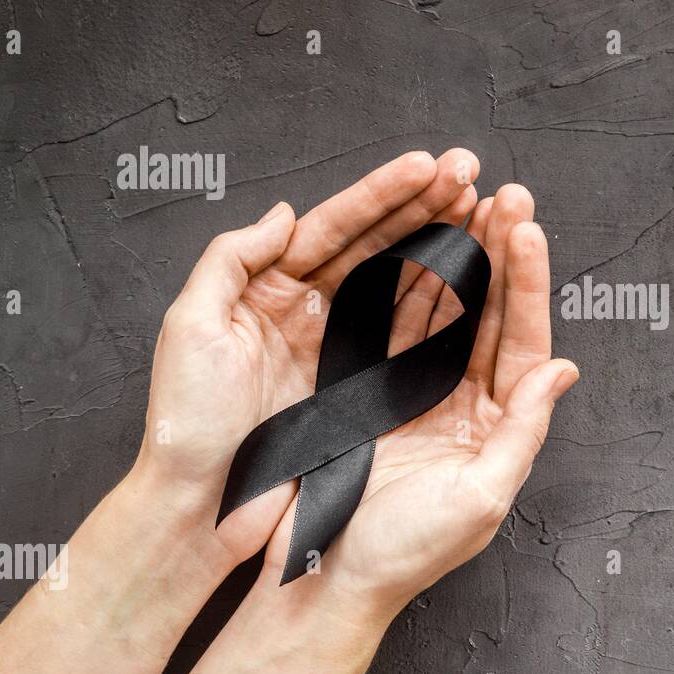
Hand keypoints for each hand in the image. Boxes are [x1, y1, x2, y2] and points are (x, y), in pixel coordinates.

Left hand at [135, 149, 479, 563]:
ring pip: (399, 282)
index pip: (335, 226)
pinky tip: (474, 279)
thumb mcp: (190, 329)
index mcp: (267, 287)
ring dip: (441, 246)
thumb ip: (230, 260)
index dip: (384, 194)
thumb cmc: (189, 422)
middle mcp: (308, 309)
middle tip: (470, 175)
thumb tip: (286, 213)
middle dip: (425, 206)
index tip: (430, 168)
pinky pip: (408, 335)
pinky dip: (442, 304)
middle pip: (377, 244)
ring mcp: (338, 348)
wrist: (203, 506)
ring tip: (484, 214)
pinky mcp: (359, 387)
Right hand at [261, 182, 578, 620]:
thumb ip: (523, 432)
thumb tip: (564, 370)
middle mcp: (464, 401)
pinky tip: (413, 239)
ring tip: (465, 199)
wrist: (327, 579)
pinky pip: (394, 322)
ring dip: (457, 255)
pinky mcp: (371, 387)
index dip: (527, 282)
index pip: (524, 339)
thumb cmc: (405, 553)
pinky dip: (405, 281)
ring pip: (445, 307)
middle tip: (503, 193)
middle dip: (498, 251)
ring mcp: (417, 390)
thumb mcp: (479, 498)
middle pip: (490, 312)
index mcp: (498, 426)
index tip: (525, 226)